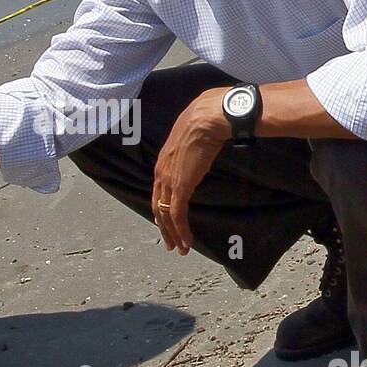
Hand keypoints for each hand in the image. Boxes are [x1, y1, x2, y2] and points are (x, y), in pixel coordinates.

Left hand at [152, 88, 231, 254]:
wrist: (207, 118)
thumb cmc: (204, 121)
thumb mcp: (193, 138)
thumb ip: (192, 149)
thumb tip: (203, 148)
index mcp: (163, 161)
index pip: (158, 191)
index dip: (162, 208)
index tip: (166, 221)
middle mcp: (161, 172)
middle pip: (158, 206)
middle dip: (164, 227)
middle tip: (170, 243)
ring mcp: (169, 180)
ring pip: (166, 215)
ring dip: (173, 234)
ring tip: (180, 248)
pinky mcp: (180, 186)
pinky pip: (178, 215)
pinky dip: (181, 231)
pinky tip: (187, 243)